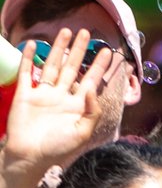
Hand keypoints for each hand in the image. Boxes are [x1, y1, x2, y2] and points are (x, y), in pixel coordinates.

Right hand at [3, 30, 122, 180]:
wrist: (30, 156)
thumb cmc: (58, 148)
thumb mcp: (83, 132)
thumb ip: (92, 111)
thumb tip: (93, 88)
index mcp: (77, 105)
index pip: (91, 80)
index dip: (100, 66)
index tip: (109, 51)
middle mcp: (62, 96)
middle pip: (72, 67)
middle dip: (80, 50)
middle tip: (87, 32)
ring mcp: (43, 93)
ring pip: (52, 65)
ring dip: (59, 48)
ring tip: (66, 32)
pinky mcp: (25, 94)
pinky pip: (27, 72)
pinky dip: (30, 58)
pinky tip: (35, 44)